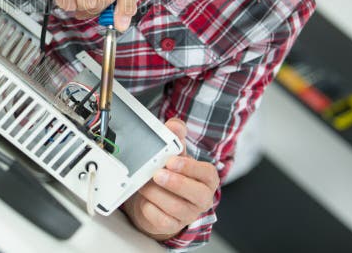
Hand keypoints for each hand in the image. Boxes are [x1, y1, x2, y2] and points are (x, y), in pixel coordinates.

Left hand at [122, 118, 219, 240]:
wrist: (156, 198)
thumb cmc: (171, 173)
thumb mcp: (174, 154)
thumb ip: (176, 137)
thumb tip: (175, 125)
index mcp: (206, 179)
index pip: (207, 174)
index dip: (190, 168)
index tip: (172, 161)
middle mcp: (201, 198)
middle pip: (197, 195)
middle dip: (175, 183)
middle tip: (157, 174)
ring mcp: (188, 214)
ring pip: (176, 207)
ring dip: (157, 193)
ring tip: (144, 184)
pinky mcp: (172, 225)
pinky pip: (162, 220)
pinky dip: (150, 208)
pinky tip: (144, 199)